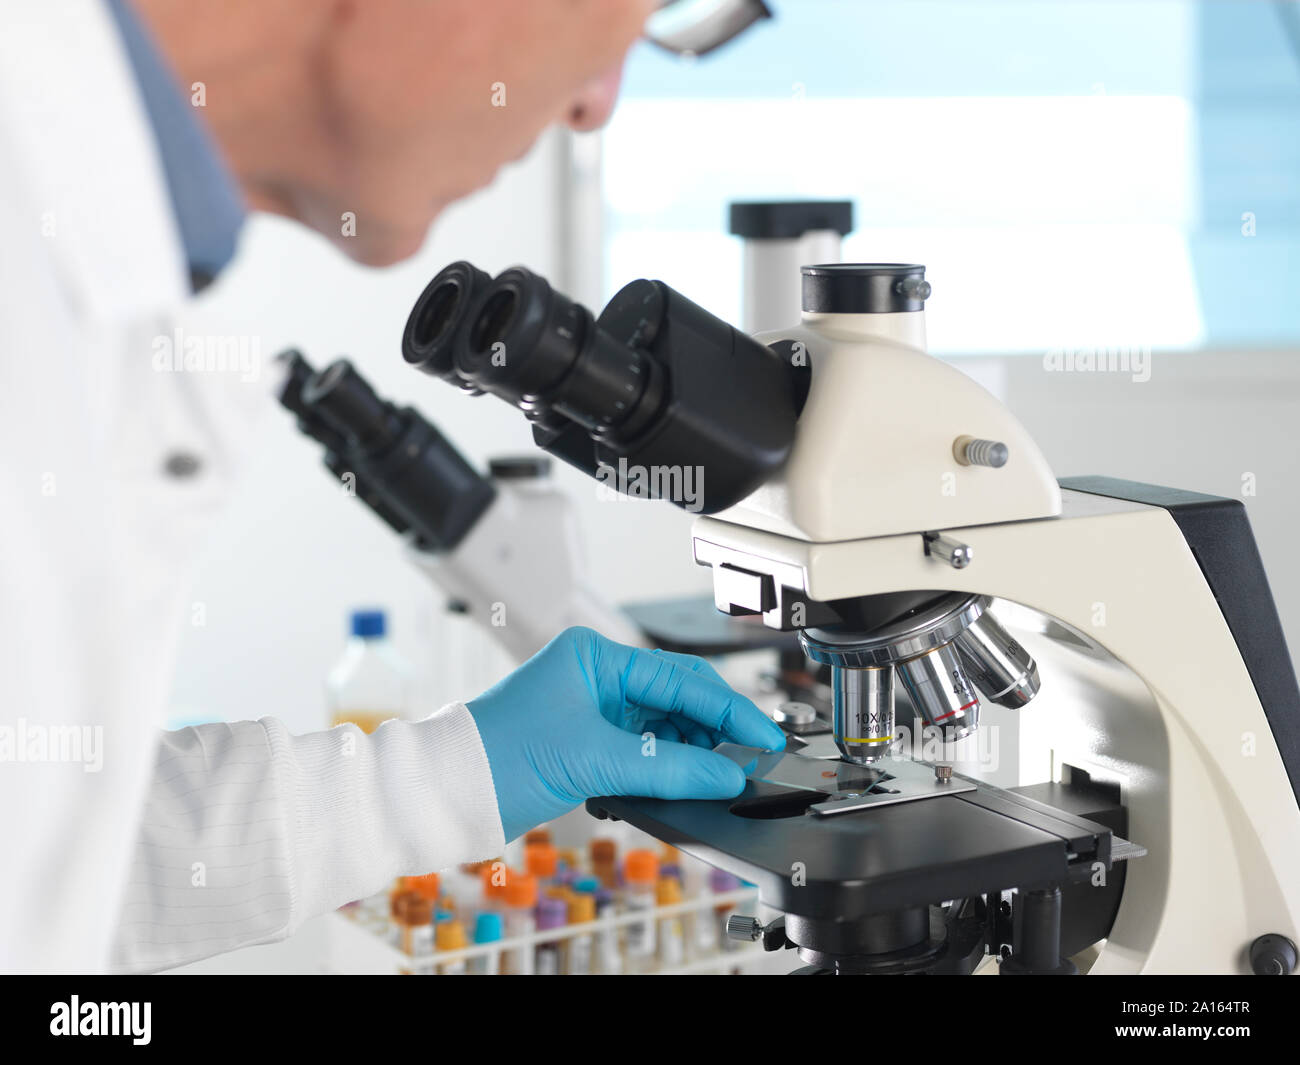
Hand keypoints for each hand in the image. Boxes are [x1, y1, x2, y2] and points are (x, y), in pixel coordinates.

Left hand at [467, 626, 785, 841]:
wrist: (450, 792)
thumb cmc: (498, 755)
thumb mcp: (593, 758)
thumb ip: (668, 767)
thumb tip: (726, 776)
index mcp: (597, 657)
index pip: (683, 679)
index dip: (730, 710)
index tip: (765, 737)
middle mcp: (600, 677)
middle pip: (680, 699)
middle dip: (716, 732)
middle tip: (752, 761)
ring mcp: (596, 710)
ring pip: (667, 728)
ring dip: (694, 754)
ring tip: (717, 779)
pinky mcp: (591, 743)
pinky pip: (648, 751)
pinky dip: (669, 769)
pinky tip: (684, 785)